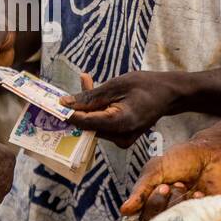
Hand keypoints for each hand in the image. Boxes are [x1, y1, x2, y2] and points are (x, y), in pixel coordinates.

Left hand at [62, 71, 178, 146]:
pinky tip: (98, 93)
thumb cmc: (146, 85)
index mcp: (120, 124)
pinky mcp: (121, 137)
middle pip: (88, 124)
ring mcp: (122, 140)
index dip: (67, 113)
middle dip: (79, 105)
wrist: (169, 94)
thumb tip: (64, 104)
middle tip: (72, 85)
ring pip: (93, 124)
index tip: (51, 103)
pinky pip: (102, 125)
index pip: (84, 123)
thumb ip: (90, 96)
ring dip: (88, 105)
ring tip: (88, 81)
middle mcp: (120, 137)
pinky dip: (97, 110)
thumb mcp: (117, 85)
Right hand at [121, 136, 220, 220]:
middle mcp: (171, 212)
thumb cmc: (183, 158)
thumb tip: (123, 211)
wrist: (213, 151)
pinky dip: (197, 205)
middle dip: (166, 202)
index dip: (153, 204)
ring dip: (180, 202)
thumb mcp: (156, 169)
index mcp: (156, 201)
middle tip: (177, 184)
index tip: (163, 186)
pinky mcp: (207, 217)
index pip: (145, 217)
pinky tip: (201, 193)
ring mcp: (189, 215)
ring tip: (187, 185)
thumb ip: (141, 190)